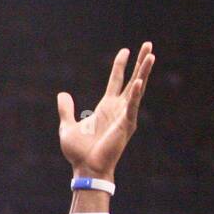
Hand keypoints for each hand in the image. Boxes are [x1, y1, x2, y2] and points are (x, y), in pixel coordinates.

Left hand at [57, 42, 153, 180]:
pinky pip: (132, 107)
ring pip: (137, 89)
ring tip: (151, 55)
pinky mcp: (126, 125)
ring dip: (144, 72)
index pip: (116, 81)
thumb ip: (66, 110)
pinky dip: (135, 95)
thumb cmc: (79, 152)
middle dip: (141, 62)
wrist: (86, 169)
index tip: (125, 50)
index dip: (120, 65)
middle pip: (133, 80)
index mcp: (106, 107)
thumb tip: (62, 94)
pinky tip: (138, 82)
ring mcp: (124, 116)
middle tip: (149, 45)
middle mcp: (118, 109)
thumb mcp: (67, 126)